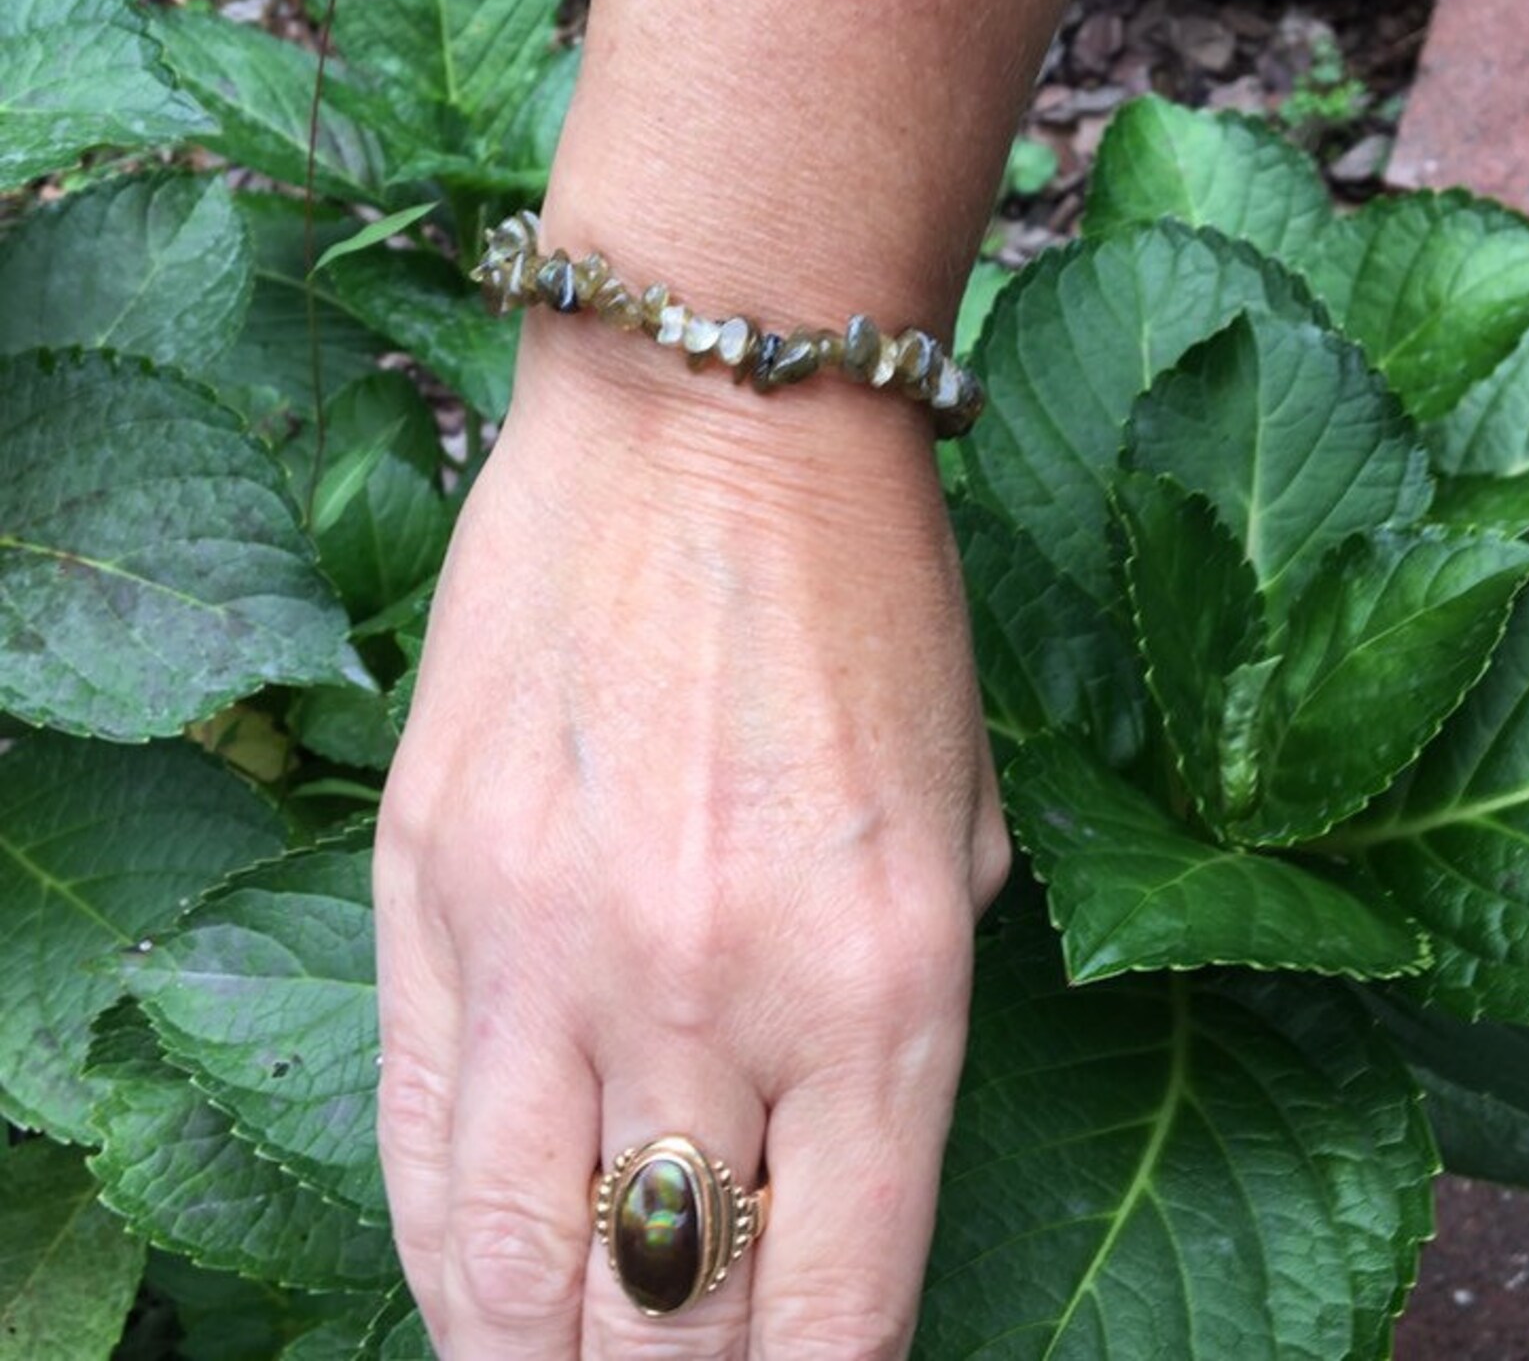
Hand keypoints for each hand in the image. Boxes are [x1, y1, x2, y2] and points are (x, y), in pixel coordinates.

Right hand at [374, 322, 1008, 1357]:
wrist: (714, 417)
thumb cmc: (869, 602)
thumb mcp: (961, 817)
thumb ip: (899, 1011)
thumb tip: (819, 1161)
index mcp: (887, 983)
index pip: (834, 1314)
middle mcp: (717, 989)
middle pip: (665, 1321)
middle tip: (679, 1359)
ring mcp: (551, 938)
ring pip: (509, 1269)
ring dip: (537, 1352)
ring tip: (563, 1358)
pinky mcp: (427, 876)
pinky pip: (413, 1137)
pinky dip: (448, 1244)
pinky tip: (479, 1273)